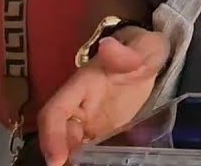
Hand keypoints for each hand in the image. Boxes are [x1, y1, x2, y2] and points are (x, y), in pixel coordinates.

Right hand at [39, 28, 169, 164]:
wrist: (150, 57)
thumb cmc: (143, 49)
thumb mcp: (143, 47)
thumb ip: (128, 52)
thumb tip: (108, 46)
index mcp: (82, 84)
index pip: (56, 111)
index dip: (51, 135)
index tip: (56, 160)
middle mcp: (80, 105)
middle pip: (61, 134)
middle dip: (61, 155)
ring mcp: (90, 120)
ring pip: (72, 144)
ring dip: (74, 159)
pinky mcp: (103, 131)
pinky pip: (91, 148)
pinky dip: (90, 159)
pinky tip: (101, 165)